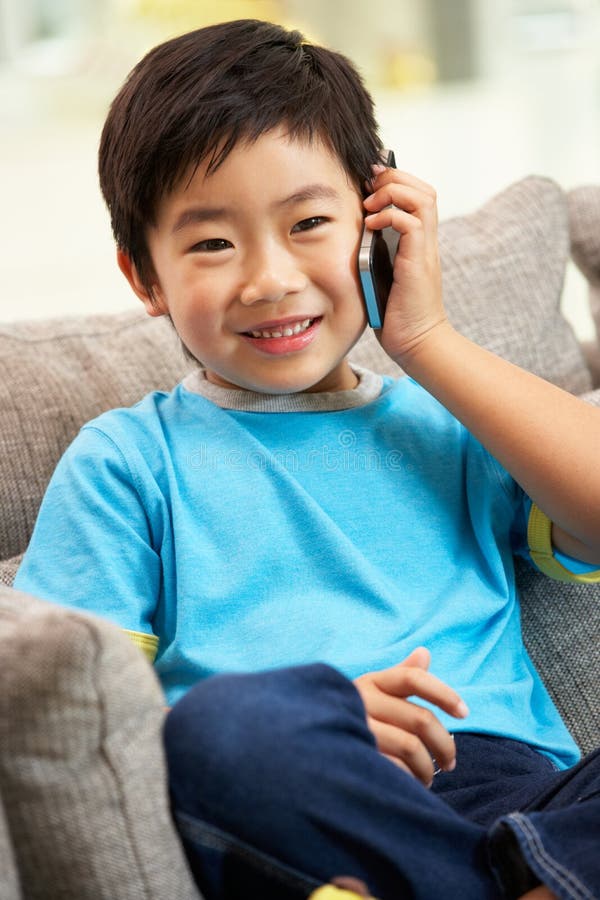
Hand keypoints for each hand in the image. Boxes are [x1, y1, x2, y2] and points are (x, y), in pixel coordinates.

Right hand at [353, 647, 468, 786]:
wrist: (308, 743)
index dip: (444, 693)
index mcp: (372, 681)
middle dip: (444, 744)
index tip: (465, 712)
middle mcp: (364, 700)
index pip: (413, 679)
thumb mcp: (372, 691)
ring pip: (411, 746)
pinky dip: (410, 779)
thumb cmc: (352, 715)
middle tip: (449, 763)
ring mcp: (358, 728)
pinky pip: (395, 768)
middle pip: (421, 719)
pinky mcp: (354, 755)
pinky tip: (410, 784)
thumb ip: (400, 675)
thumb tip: (424, 652)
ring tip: (428, 777)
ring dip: (428, 767)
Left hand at [363, 167, 446, 364]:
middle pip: (423, 189)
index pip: (417, 196)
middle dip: (394, 177)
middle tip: (369, 184)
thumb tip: (350, 240)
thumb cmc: (396, 317)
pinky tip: (371, 226)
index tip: (369, 181)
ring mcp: (424, 250)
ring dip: (393, 191)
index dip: (396, 181)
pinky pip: (411, 222)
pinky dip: (390, 216)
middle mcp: (425, 242)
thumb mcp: (381, 277)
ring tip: (370, 203)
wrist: (417, 343)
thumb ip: (374, 255)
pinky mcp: (418, 262)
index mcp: (417, 243)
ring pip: (422, 198)